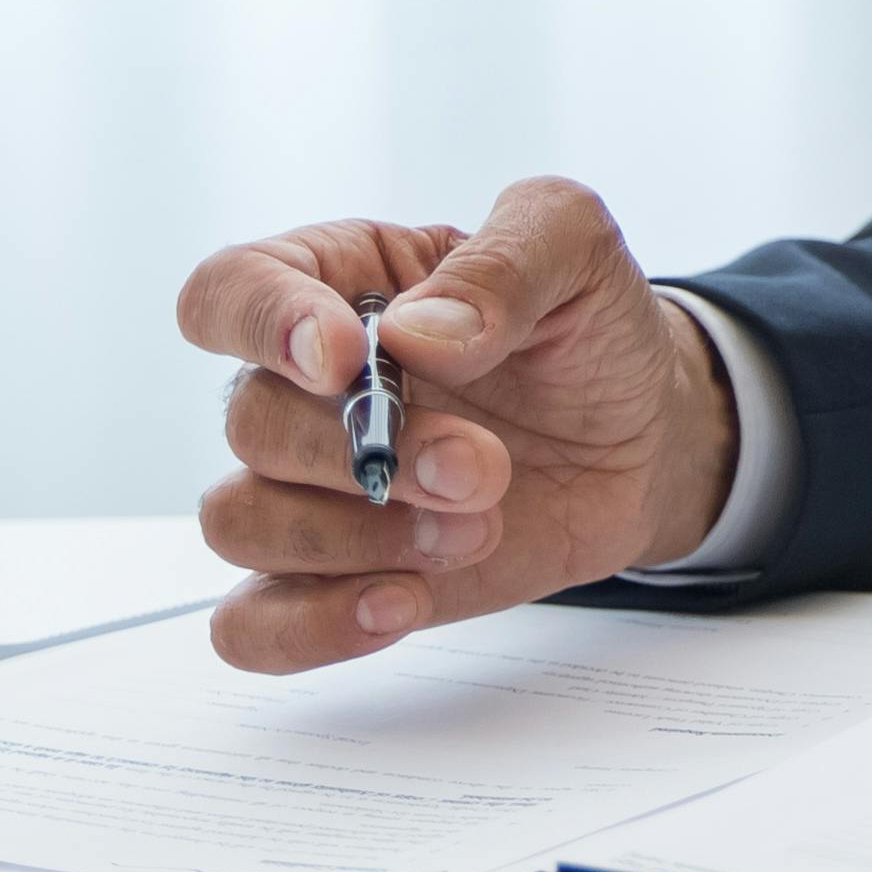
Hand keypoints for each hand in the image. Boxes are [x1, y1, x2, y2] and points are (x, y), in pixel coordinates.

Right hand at [171, 176, 738, 672]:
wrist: (643, 441)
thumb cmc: (588, 330)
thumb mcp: (576, 246)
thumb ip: (506, 261)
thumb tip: (414, 332)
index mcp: (335, 280)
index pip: (228, 290)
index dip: (262, 325)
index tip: (344, 363)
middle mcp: (301, 387)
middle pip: (249, 421)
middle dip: (370, 454)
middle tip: (484, 468)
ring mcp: (309, 488)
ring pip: (239, 522)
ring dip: (355, 539)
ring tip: (476, 529)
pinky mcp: (335, 576)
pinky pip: (250, 623)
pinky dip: (310, 624)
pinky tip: (403, 603)